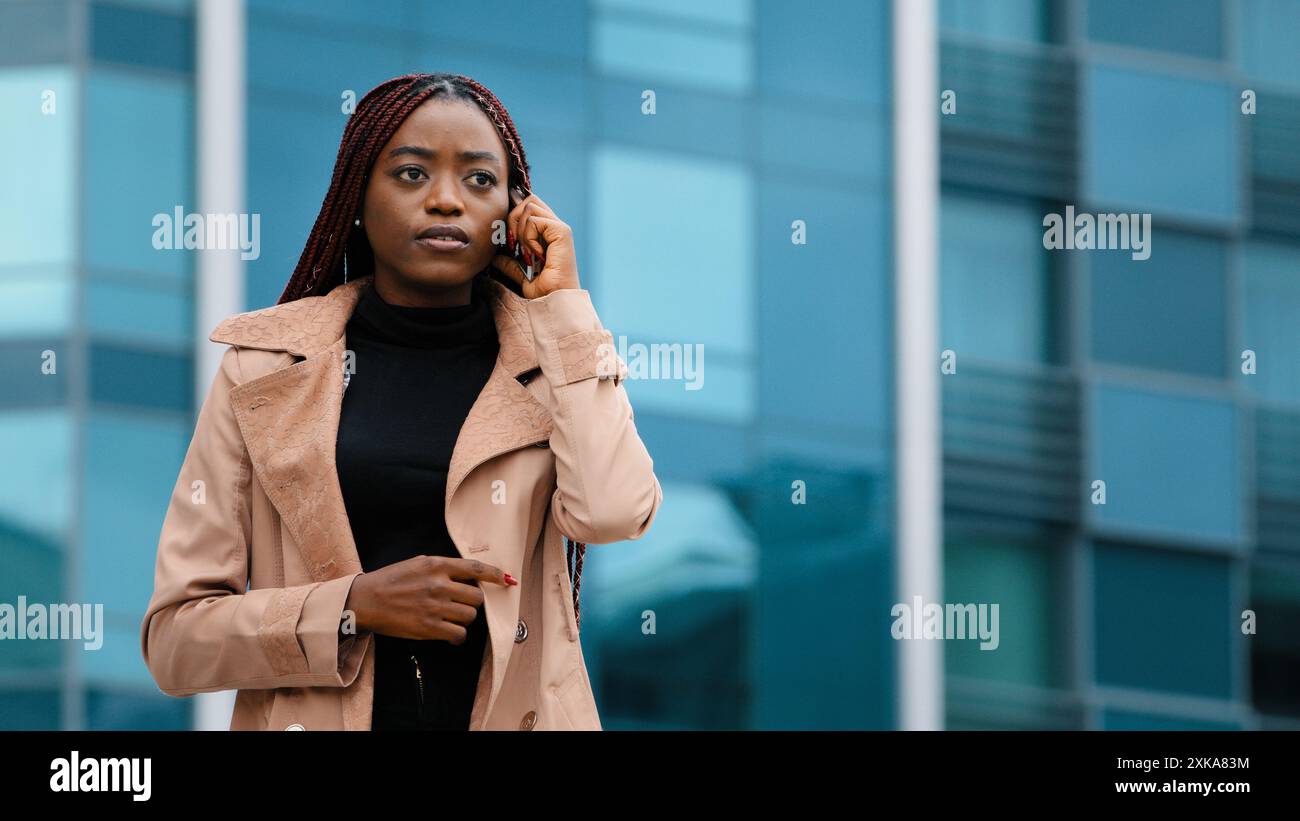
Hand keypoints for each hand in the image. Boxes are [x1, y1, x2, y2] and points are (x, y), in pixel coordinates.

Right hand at [343, 556, 516, 643]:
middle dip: (472, 602)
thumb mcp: (417, 563)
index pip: (475, 568)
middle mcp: (439, 584)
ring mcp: (435, 607)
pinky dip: (457, 636)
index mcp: (437, 565)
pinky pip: (458, 635)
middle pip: (477, 597)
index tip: (508, 580)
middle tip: (460, 604)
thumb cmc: (390, 580)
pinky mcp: (429, 627)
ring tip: (450, 618)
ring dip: (464, 619)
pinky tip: (449, 634)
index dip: (495, 575)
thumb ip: (443, 567)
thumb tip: (468, 574)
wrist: (365, 600)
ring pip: (470, 616)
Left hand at [492, 184, 581, 297]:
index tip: (509, 242)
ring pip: (530, 206)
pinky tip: (534, 253)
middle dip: (513, 217)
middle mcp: (554, 227)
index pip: (529, 208)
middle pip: (529, 200)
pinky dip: (528, 236)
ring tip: (526, 251)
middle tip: (513, 244)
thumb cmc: (544, 291)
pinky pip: (535, 220)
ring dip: (520, 229)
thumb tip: (496, 258)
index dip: (514, 217)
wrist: (555, 300)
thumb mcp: (522, 276)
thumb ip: (510, 264)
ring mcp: (559, 228)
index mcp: (547, 234)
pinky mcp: (561, 231)